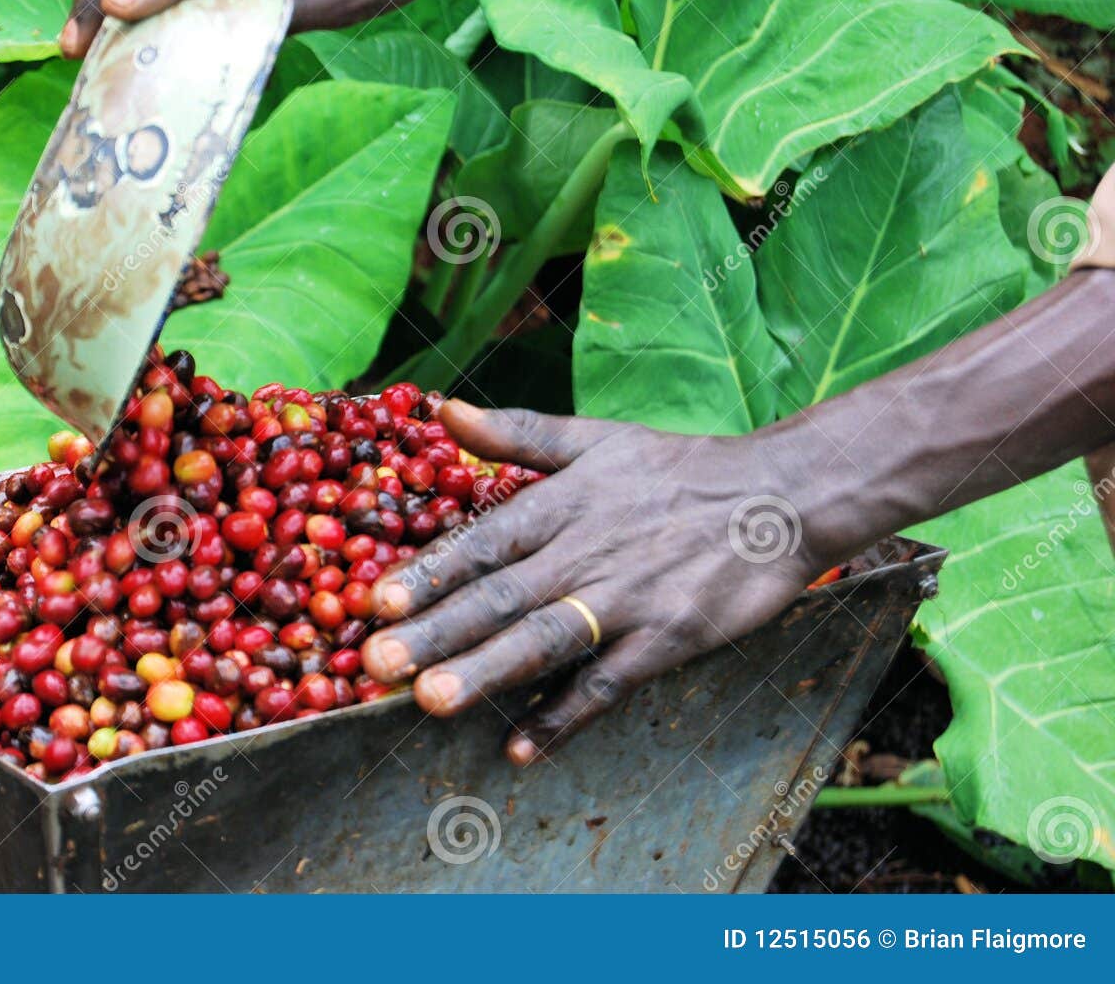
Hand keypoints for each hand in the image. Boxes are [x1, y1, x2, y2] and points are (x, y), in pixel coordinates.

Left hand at [360, 402, 835, 764]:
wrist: (782, 495)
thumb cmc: (680, 468)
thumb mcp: (596, 437)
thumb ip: (516, 432)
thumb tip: (442, 410)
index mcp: (563, 504)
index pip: (484, 541)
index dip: (429, 571)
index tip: (376, 599)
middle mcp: (585, 552)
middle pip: (500, 596)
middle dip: (436, 631)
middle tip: (377, 664)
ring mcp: (626, 600)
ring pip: (545, 640)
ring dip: (488, 672)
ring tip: (432, 701)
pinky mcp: (668, 640)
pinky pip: (606, 684)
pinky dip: (565, 717)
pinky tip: (521, 747)